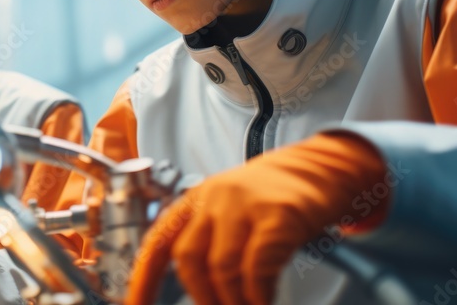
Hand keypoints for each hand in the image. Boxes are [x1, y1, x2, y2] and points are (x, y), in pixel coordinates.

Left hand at [126, 132, 389, 304]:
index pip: (159, 241)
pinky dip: (258, 294)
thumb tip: (196, 288)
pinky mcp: (279, 216)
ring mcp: (247, 205)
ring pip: (222, 267)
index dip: (143, 278)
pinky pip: (258, 267)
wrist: (322, 166)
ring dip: (232, 299)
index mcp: (196, 198)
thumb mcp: (229, 209)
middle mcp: (215, 198)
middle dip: (201, 295)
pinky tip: (263, 300)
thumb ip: (208, 240)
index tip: (134, 304)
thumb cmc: (273, 196)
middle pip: (188, 258)